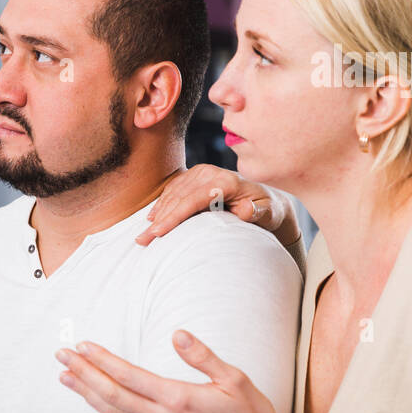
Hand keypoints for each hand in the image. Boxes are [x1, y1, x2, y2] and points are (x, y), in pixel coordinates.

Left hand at [55, 331, 309, 412]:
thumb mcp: (234, 378)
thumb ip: (203, 356)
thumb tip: (177, 334)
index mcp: (178, 399)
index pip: (129, 376)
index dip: (102, 360)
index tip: (82, 345)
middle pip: (112, 394)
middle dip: (83, 372)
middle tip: (61, 355)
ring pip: (113, 411)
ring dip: (86, 392)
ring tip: (65, 376)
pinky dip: (103, 410)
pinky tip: (92, 399)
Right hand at [136, 164, 294, 246]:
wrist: (267, 199)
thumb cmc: (268, 211)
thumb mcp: (269, 214)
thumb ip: (258, 213)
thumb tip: (246, 209)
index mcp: (225, 181)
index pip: (192, 200)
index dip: (173, 217)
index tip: (157, 233)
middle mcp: (211, 173)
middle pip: (178, 198)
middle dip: (158, 221)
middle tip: (142, 240)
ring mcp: (202, 172)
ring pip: (172, 193)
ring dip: (157, 214)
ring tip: (144, 235)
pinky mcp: (196, 175)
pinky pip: (173, 189)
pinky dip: (162, 204)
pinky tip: (153, 218)